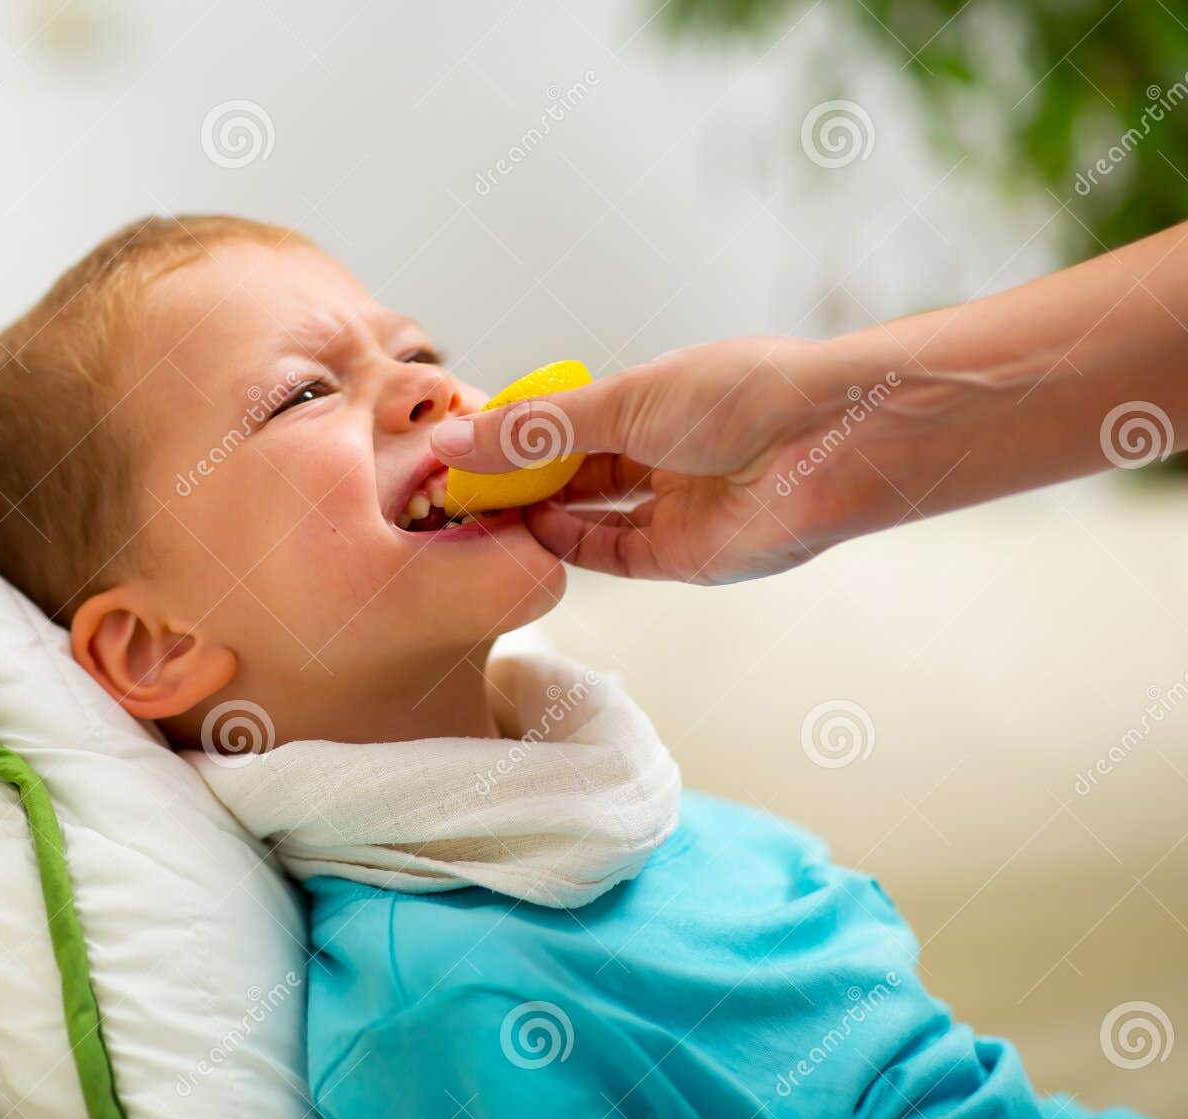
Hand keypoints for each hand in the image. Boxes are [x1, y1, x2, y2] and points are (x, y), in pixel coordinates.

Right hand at [433, 337, 872, 582]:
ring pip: (587, 517)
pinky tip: (530, 533)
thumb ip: (537, 431)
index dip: (515, 439)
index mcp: (653, 403)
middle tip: (455, 489)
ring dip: (537, 517)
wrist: (832, 442)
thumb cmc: (744, 396)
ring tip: (480, 513)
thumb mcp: (623, 402)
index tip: (459, 450)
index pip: (566, 426)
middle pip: (572, 475)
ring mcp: (673, 508)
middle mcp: (661, 456)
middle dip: (518, 482)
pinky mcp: (683, 556)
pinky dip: (571, 547)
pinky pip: (613, 555)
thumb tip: (454, 438)